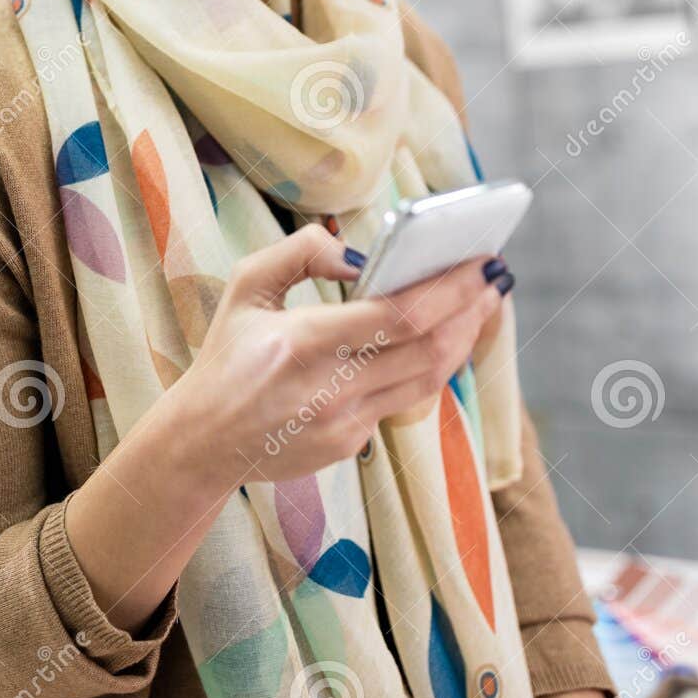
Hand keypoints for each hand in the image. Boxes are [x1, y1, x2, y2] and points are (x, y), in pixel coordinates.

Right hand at [179, 221, 510, 488]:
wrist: (202, 443)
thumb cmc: (226, 358)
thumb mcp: (246, 289)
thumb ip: (300, 254)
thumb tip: (360, 254)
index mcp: (304, 344)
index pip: (399, 316)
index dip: (450, 288)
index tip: (479, 260)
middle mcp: (331, 389)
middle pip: (428, 348)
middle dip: (471, 310)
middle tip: (495, 277)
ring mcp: (344, 423)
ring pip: (427, 379)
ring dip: (462, 340)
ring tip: (480, 306)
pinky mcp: (350, 443)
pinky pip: (402, 400)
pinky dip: (428, 366)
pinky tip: (440, 341)